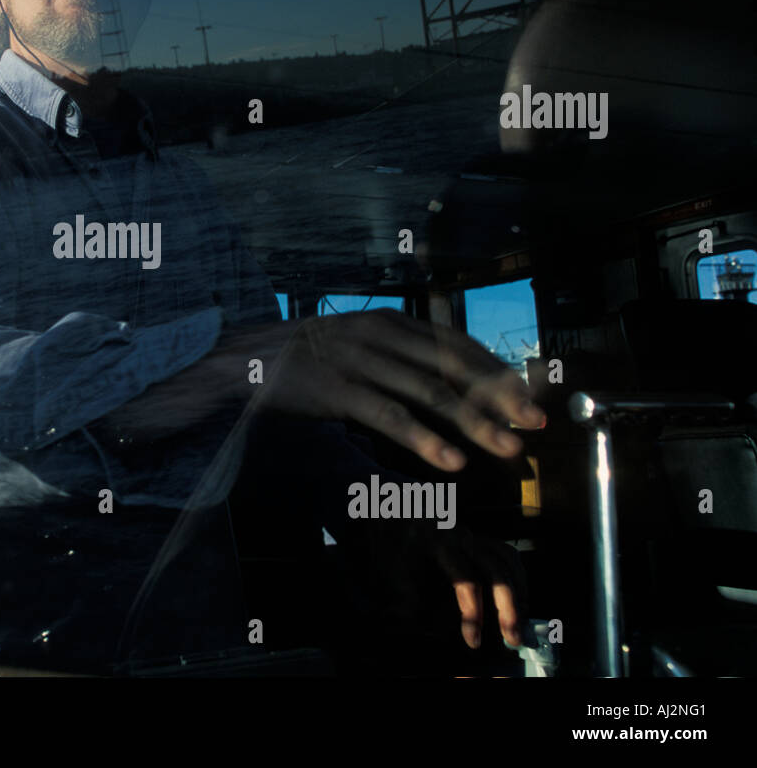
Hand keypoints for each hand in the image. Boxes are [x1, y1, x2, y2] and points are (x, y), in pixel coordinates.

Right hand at [256, 309, 545, 470]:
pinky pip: (389, 417)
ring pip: (430, 393)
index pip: (457, 345)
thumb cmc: (308, 358)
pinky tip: (451, 461)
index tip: (531, 399)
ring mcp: (359, 360)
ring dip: (475, 424)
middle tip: (536, 426)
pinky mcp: (337, 390)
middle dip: (501, 398)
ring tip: (508, 449)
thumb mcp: (358, 343)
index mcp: (391, 321)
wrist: (246, 359)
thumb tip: (450, 382)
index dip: (498, 372)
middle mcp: (381, 334)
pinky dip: (424, 440)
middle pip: (454, 367)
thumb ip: (399, 357)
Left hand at [359, 519, 526, 650]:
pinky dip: (518, 578)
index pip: (466, 581)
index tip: (473, 641)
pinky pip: (507, 554)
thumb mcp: (391, 568)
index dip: (472, 613)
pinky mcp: (478, 538)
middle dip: (507, 608)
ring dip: (518, 594)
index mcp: (439, 544)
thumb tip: (417, 622)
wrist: (393, 512)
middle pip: (496, 571)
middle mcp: (462, 537)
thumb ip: (404, 596)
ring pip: (507, 561)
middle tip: (512, 639)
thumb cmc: (392, 545)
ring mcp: (473, 535)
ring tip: (519, 623)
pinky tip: (518, 600)